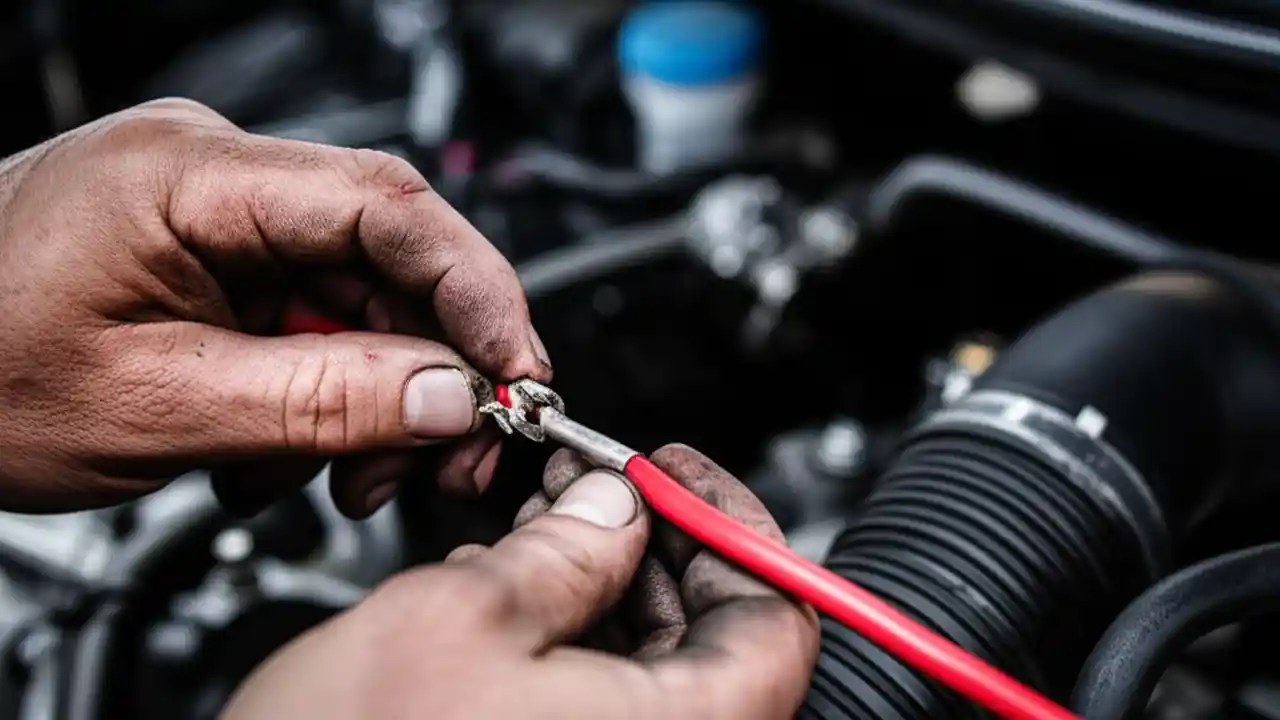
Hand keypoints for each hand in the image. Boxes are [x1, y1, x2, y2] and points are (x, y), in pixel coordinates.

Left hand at [0, 98, 548, 514]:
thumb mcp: (159, 408)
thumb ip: (322, 401)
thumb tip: (450, 395)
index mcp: (192, 175)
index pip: (387, 206)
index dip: (477, 290)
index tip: (519, 373)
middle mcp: (214, 177)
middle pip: (384, 264)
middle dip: (426, 370)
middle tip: (446, 456)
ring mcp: (213, 218)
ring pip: (353, 304)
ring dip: (368, 399)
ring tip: (340, 475)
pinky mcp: (208, 262)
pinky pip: (304, 322)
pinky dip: (317, 395)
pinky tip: (283, 452)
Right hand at [222, 445, 819, 718]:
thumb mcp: (460, 618)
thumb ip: (565, 548)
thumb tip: (614, 506)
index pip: (777, 616)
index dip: (729, 525)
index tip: (676, 472)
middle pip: (709, 638)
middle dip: (646, 542)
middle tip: (593, 482)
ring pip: (641, 670)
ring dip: (595, 583)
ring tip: (537, 524)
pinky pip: (589, 706)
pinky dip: (558, 641)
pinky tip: (503, 596)